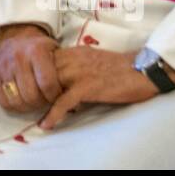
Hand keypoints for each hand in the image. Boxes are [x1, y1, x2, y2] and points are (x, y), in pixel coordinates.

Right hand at [0, 25, 60, 112]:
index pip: (47, 83)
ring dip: (29, 107)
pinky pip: (4, 101)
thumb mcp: (54, 51)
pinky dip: (15, 107)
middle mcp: (18, 58)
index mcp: (36, 51)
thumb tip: (72, 96)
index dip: (55, 96)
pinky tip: (23, 102)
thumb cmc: (40, 49)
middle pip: (31, 95)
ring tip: (35, 103)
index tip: (58, 97)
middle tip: (46, 102)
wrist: (17, 37)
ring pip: (17, 101)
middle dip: (42, 104)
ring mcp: (3, 66)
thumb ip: (63, 69)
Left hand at [39, 47, 160, 129]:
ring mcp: (78, 72)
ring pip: (48, 86)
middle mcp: (72, 59)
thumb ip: (73, 65)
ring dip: (40, 101)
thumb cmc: (119, 67)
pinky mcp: (87, 87)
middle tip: (32, 104)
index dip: (35, 75)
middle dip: (34, 89)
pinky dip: (53, 114)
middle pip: (40, 72)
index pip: (43, 61)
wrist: (142, 69)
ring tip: (35, 113)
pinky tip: (46, 124)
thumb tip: (59, 82)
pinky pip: (63, 102)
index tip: (33, 88)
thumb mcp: (90, 59)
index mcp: (72, 51)